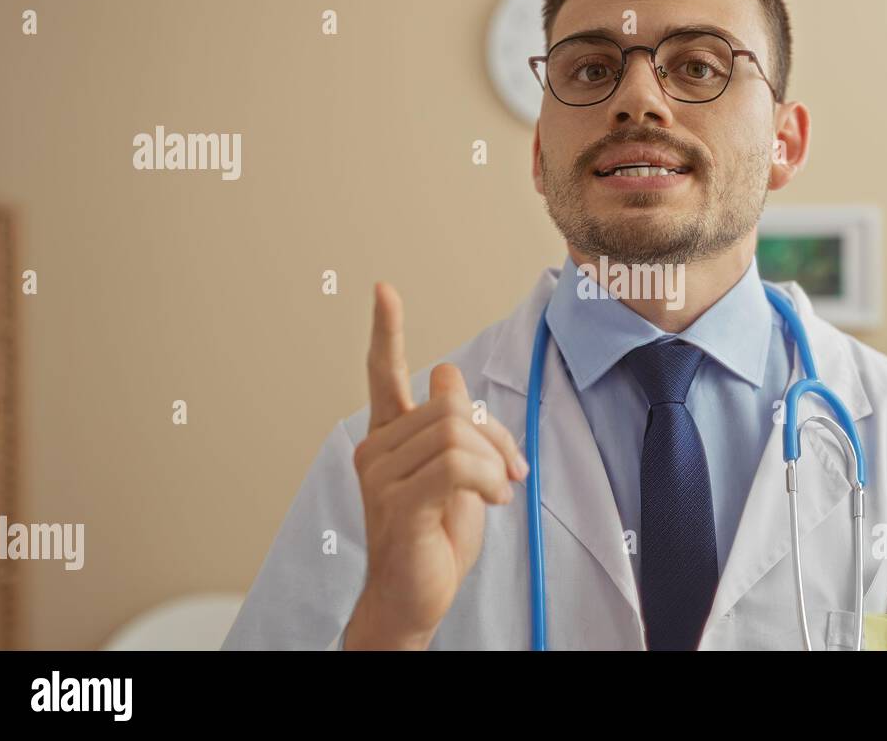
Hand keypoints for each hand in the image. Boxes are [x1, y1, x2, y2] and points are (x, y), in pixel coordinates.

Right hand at [344, 282, 527, 649]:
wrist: (414, 598)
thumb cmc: (434, 538)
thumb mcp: (454, 472)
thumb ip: (450, 426)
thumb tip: (445, 371)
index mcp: (386, 437)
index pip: (383, 373)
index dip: (386, 331)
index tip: (383, 290)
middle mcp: (374, 449)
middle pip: (451, 405)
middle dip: (495, 436)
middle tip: (511, 470)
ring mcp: (381, 475)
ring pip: (457, 432)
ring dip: (493, 462)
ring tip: (496, 491)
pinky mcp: (398, 502)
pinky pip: (457, 464)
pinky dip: (486, 478)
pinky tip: (491, 500)